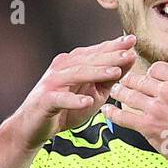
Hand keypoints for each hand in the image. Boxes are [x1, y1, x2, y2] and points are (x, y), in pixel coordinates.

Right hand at [8, 35, 137, 151]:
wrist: (34, 127)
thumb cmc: (65, 109)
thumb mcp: (93, 93)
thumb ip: (109, 78)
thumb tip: (130, 59)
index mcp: (74, 63)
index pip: (96, 52)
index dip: (114, 45)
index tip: (132, 40)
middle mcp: (62, 68)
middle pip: (89, 60)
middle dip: (110, 56)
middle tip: (129, 53)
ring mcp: (53, 82)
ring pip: (77, 74)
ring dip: (96, 73)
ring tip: (115, 72)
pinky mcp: (46, 100)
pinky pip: (61, 99)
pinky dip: (74, 100)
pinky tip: (86, 102)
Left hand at [101, 62, 167, 167]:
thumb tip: (166, 88)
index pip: (156, 68)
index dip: (148, 74)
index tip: (145, 79)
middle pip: (140, 79)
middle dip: (130, 80)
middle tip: (122, 81)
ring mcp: (157, 107)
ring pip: (130, 94)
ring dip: (119, 92)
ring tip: (114, 91)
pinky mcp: (148, 126)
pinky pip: (124, 116)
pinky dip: (112, 113)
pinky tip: (106, 110)